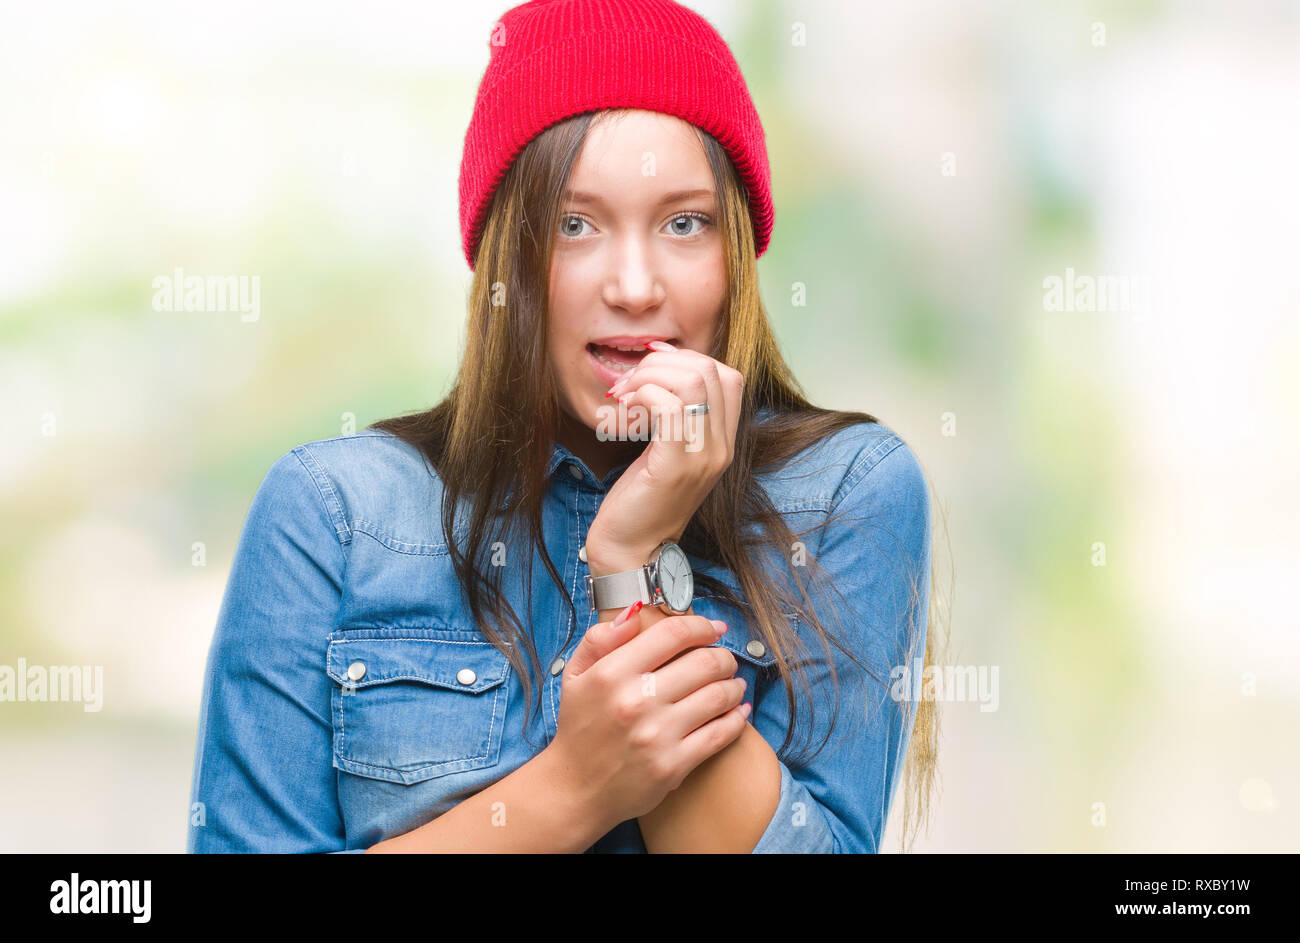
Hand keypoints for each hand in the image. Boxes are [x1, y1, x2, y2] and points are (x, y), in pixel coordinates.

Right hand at [547, 601, 750, 827]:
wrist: (576, 788)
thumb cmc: (580, 727)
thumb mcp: (576, 675)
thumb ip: (601, 638)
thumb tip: (635, 611)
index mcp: (612, 673)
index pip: (673, 633)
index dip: (701, 626)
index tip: (713, 628)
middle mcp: (636, 701)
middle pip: (705, 662)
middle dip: (723, 656)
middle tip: (725, 659)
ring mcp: (657, 735)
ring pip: (719, 696)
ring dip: (734, 685)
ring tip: (733, 684)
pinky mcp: (673, 765)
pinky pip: (720, 734)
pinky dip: (737, 719)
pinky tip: (739, 711)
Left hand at [586, 341, 744, 571]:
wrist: (633, 551)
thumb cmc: (642, 500)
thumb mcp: (667, 452)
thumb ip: (674, 417)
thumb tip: (657, 369)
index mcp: (723, 442)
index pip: (728, 376)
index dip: (688, 359)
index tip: (651, 366)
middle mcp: (721, 447)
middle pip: (711, 370)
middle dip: (663, 363)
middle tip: (631, 381)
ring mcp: (703, 457)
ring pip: (692, 381)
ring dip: (650, 375)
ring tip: (626, 393)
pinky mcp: (675, 465)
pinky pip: (667, 406)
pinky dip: (642, 395)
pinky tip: (625, 409)